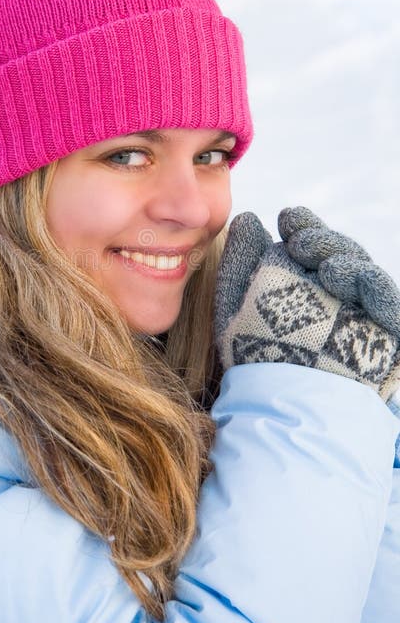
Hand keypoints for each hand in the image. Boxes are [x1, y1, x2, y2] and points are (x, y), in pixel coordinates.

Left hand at [214, 207, 399, 400]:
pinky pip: (382, 296)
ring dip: (337, 254)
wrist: (285, 405)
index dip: (304, 227)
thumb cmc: (256, 358)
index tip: (287, 217)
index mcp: (305, 288)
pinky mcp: (386, 331)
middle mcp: (337, 298)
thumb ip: (242, 262)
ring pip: (360, 268)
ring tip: (312, 253)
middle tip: (298, 234)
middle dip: (319, 238)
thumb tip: (248, 218)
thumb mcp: (237, 306)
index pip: (312, 248)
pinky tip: (337, 274)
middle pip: (338, 253)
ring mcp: (362, 313)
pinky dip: (364, 281)